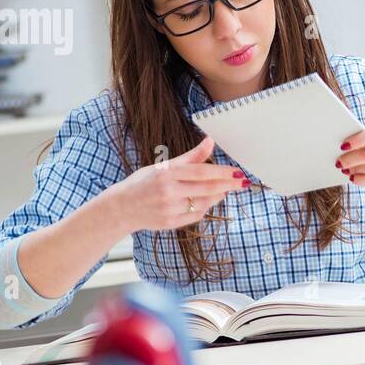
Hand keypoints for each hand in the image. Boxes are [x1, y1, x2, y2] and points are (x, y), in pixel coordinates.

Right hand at [103, 136, 249, 233]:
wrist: (121, 208)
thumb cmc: (143, 183)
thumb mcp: (163, 166)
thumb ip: (190, 157)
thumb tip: (210, 141)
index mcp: (166, 173)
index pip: (202, 172)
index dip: (223, 172)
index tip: (238, 172)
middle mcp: (168, 191)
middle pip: (207, 189)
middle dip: (229, 185)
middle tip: (242, 182)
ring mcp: (169, 209)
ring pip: (204, 203)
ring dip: (219, 196)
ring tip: (225, 189)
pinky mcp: (171, 223)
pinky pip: (196, 215)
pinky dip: (206, 207)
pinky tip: (208, 200)